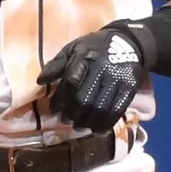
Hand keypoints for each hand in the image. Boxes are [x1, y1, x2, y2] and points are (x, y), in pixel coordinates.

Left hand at [37, 21, 151, 132]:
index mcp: (86, 57)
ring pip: (100, 108)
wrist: (128, 42)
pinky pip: (117, 111)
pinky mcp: (129, 89)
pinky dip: (105, 123)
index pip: (71, 81)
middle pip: (85, 98)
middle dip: (72, 113)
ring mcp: (117, 80)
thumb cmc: (94, 47)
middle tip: (65, 120)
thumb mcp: (73, 49)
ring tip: (79, 125)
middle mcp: (102, 68)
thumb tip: (40, 81)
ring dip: (87, 121)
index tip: (54, 108)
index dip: (60, 98)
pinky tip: (97, 129)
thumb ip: (56, 65)